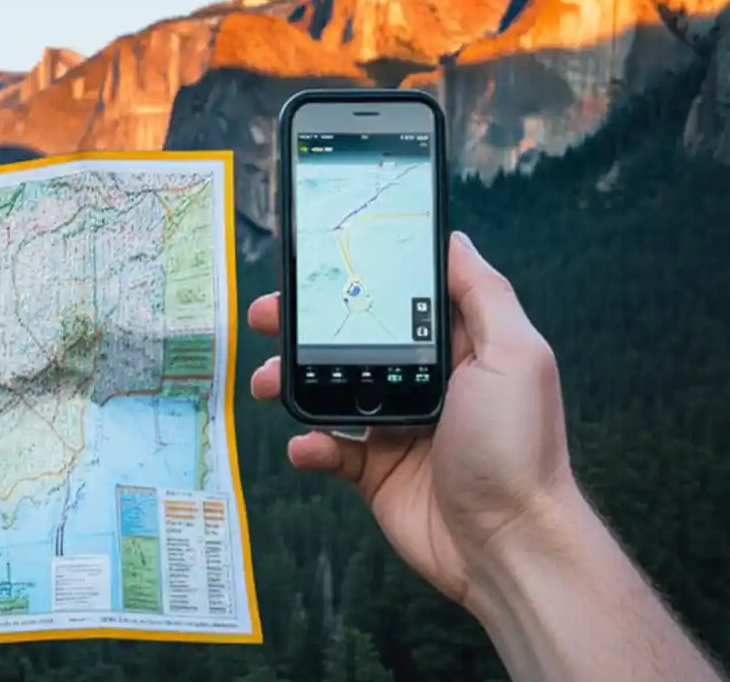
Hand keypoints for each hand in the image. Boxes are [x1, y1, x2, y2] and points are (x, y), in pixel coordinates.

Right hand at [248, 231, 580, 610]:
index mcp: (460, 349)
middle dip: (304, 327)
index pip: (401, 299)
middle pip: (352, 341)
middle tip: (266, 315)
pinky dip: (310, 445)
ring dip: (291, 382)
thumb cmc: (519, 449)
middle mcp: (425, 382)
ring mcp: (396, 427)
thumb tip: (455, 240)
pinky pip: (329, 448)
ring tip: (266, 382)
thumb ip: (483, 295)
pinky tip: (307, 445)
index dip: (360, 279)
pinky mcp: (375, 471)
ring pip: (329, 391)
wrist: (507, 544)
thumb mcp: (515, 355)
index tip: (319, 264)